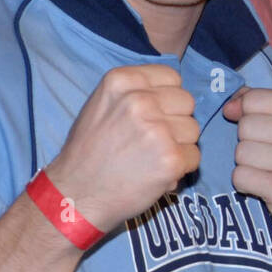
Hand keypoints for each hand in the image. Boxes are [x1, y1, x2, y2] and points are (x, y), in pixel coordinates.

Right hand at [46, 64, 199, 233]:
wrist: (76, 194)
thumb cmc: (89, 151)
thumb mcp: (102, 105)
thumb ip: (135, 92)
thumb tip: (174, 92)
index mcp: (121, 81)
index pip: (172, 77)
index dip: (167, 98)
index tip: (153, 114)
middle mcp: (139, 101)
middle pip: (187, 102)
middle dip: (176, 121)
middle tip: (151, 140)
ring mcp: (157, 129)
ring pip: (193, 129)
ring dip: (179, 145)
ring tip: (151, 157)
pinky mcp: (170, 158)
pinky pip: (195, 156)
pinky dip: (181, 167)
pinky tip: (156, 173)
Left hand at [223, 88, 271, 243]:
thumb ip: (263, 106)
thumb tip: (229, 105)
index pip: (254, 100)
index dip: (246, 115)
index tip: (260, 131)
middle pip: (245, 126)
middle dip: (249, 142)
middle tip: (270, 158)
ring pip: (241, 152)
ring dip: (248, 165)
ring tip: (270, 173)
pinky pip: (241, 176)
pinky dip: (246, 184)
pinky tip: (265, 187)